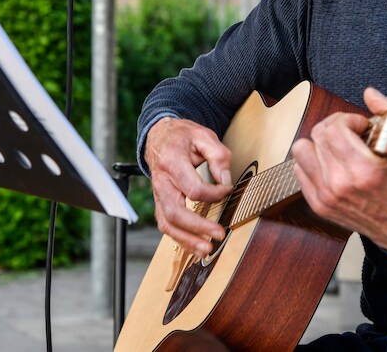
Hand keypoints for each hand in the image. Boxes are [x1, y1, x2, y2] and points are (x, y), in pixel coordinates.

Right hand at [144, 117, 233, 256]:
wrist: (160, 136)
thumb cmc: (182, 137)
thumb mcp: (204, 136)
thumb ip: (218, 157)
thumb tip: (225, 182)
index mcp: (171, 162)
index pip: (193, 188)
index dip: (214, 194)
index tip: (228, 190)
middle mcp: (161, 181)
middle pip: (175, 212)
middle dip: (198, 227)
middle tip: (219, 234)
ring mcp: (158, 194)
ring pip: (167, 223)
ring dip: (187, 240)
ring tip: (206, 249)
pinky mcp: (161, 203)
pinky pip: (166, 224)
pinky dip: (180, 239)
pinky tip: (196, 246)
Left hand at [291, 87, 386, 252]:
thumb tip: (370, 94)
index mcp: (363, 170)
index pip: (334, 128)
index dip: (348, 119)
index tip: (361, 125)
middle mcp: (340, 185)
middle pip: (317, 135)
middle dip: (335, 126)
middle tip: (351, 133)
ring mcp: (326, 197)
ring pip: (301, 151)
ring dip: (319, 143)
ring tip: (338, 147)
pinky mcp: (319, 205)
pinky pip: (300, 171)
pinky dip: (313, 162)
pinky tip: (332, 164)